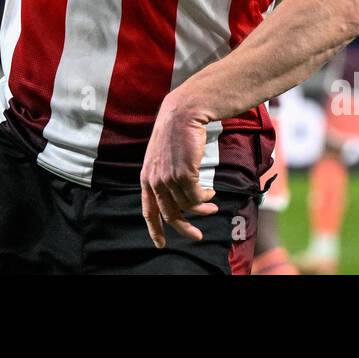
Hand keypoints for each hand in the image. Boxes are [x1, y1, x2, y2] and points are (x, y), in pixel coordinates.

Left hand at [140, 97, 218, 247]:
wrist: (182, 113)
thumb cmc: (175, 133)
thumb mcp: (161, 157)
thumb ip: (163, 176)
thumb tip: (176, 198)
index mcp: (146, 178)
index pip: (148, 211)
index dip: (155, 229)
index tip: (160, 244)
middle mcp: (155, 181)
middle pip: (170, 214)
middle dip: (185, 229)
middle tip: (197, 236)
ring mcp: (168, 178)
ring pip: (187, 206)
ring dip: (202, 209)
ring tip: (212, 206)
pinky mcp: (184, 174)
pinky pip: (197, 197)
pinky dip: (206, 198)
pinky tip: (211, 193)